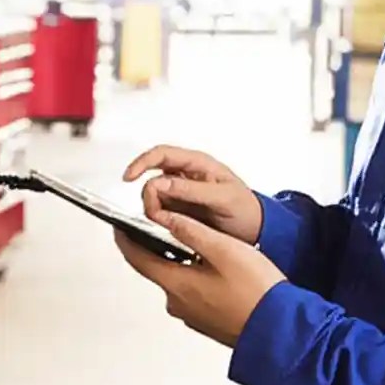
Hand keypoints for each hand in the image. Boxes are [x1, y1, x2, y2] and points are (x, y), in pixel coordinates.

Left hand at [114, 209, 285, 347]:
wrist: (281, 332)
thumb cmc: (257, 292)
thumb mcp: (224, 249)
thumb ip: (191, 231)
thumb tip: (166, 219)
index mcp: (177, 285)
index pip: (137, 258)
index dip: (125, 238)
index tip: (118, 225)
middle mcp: (178, 303)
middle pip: (156, 268)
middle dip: (157, 246)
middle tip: (165, 226)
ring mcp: (192, 315)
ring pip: (177, 280)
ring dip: (181, 261)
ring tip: (200, 243)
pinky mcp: (207, 321)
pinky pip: (192, 293)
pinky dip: (196, 276)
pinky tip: (216, 268)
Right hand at [124, 145, 262, 244]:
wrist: (255, 230)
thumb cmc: (245, 209)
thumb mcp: (222, 198)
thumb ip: (191, 190)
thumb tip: (160, 183)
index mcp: (197, 164)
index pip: (162, 154)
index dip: (142, 163)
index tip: (129, 177)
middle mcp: (185, 175)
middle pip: (152, 177)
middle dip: (150, 196)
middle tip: (158, 214)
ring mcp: (180, 192)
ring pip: (153, 196)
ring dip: (155, 211)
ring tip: (173, 224)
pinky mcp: (178, 209)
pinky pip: (159, 211)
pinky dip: (160, 219)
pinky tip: (173, 227)